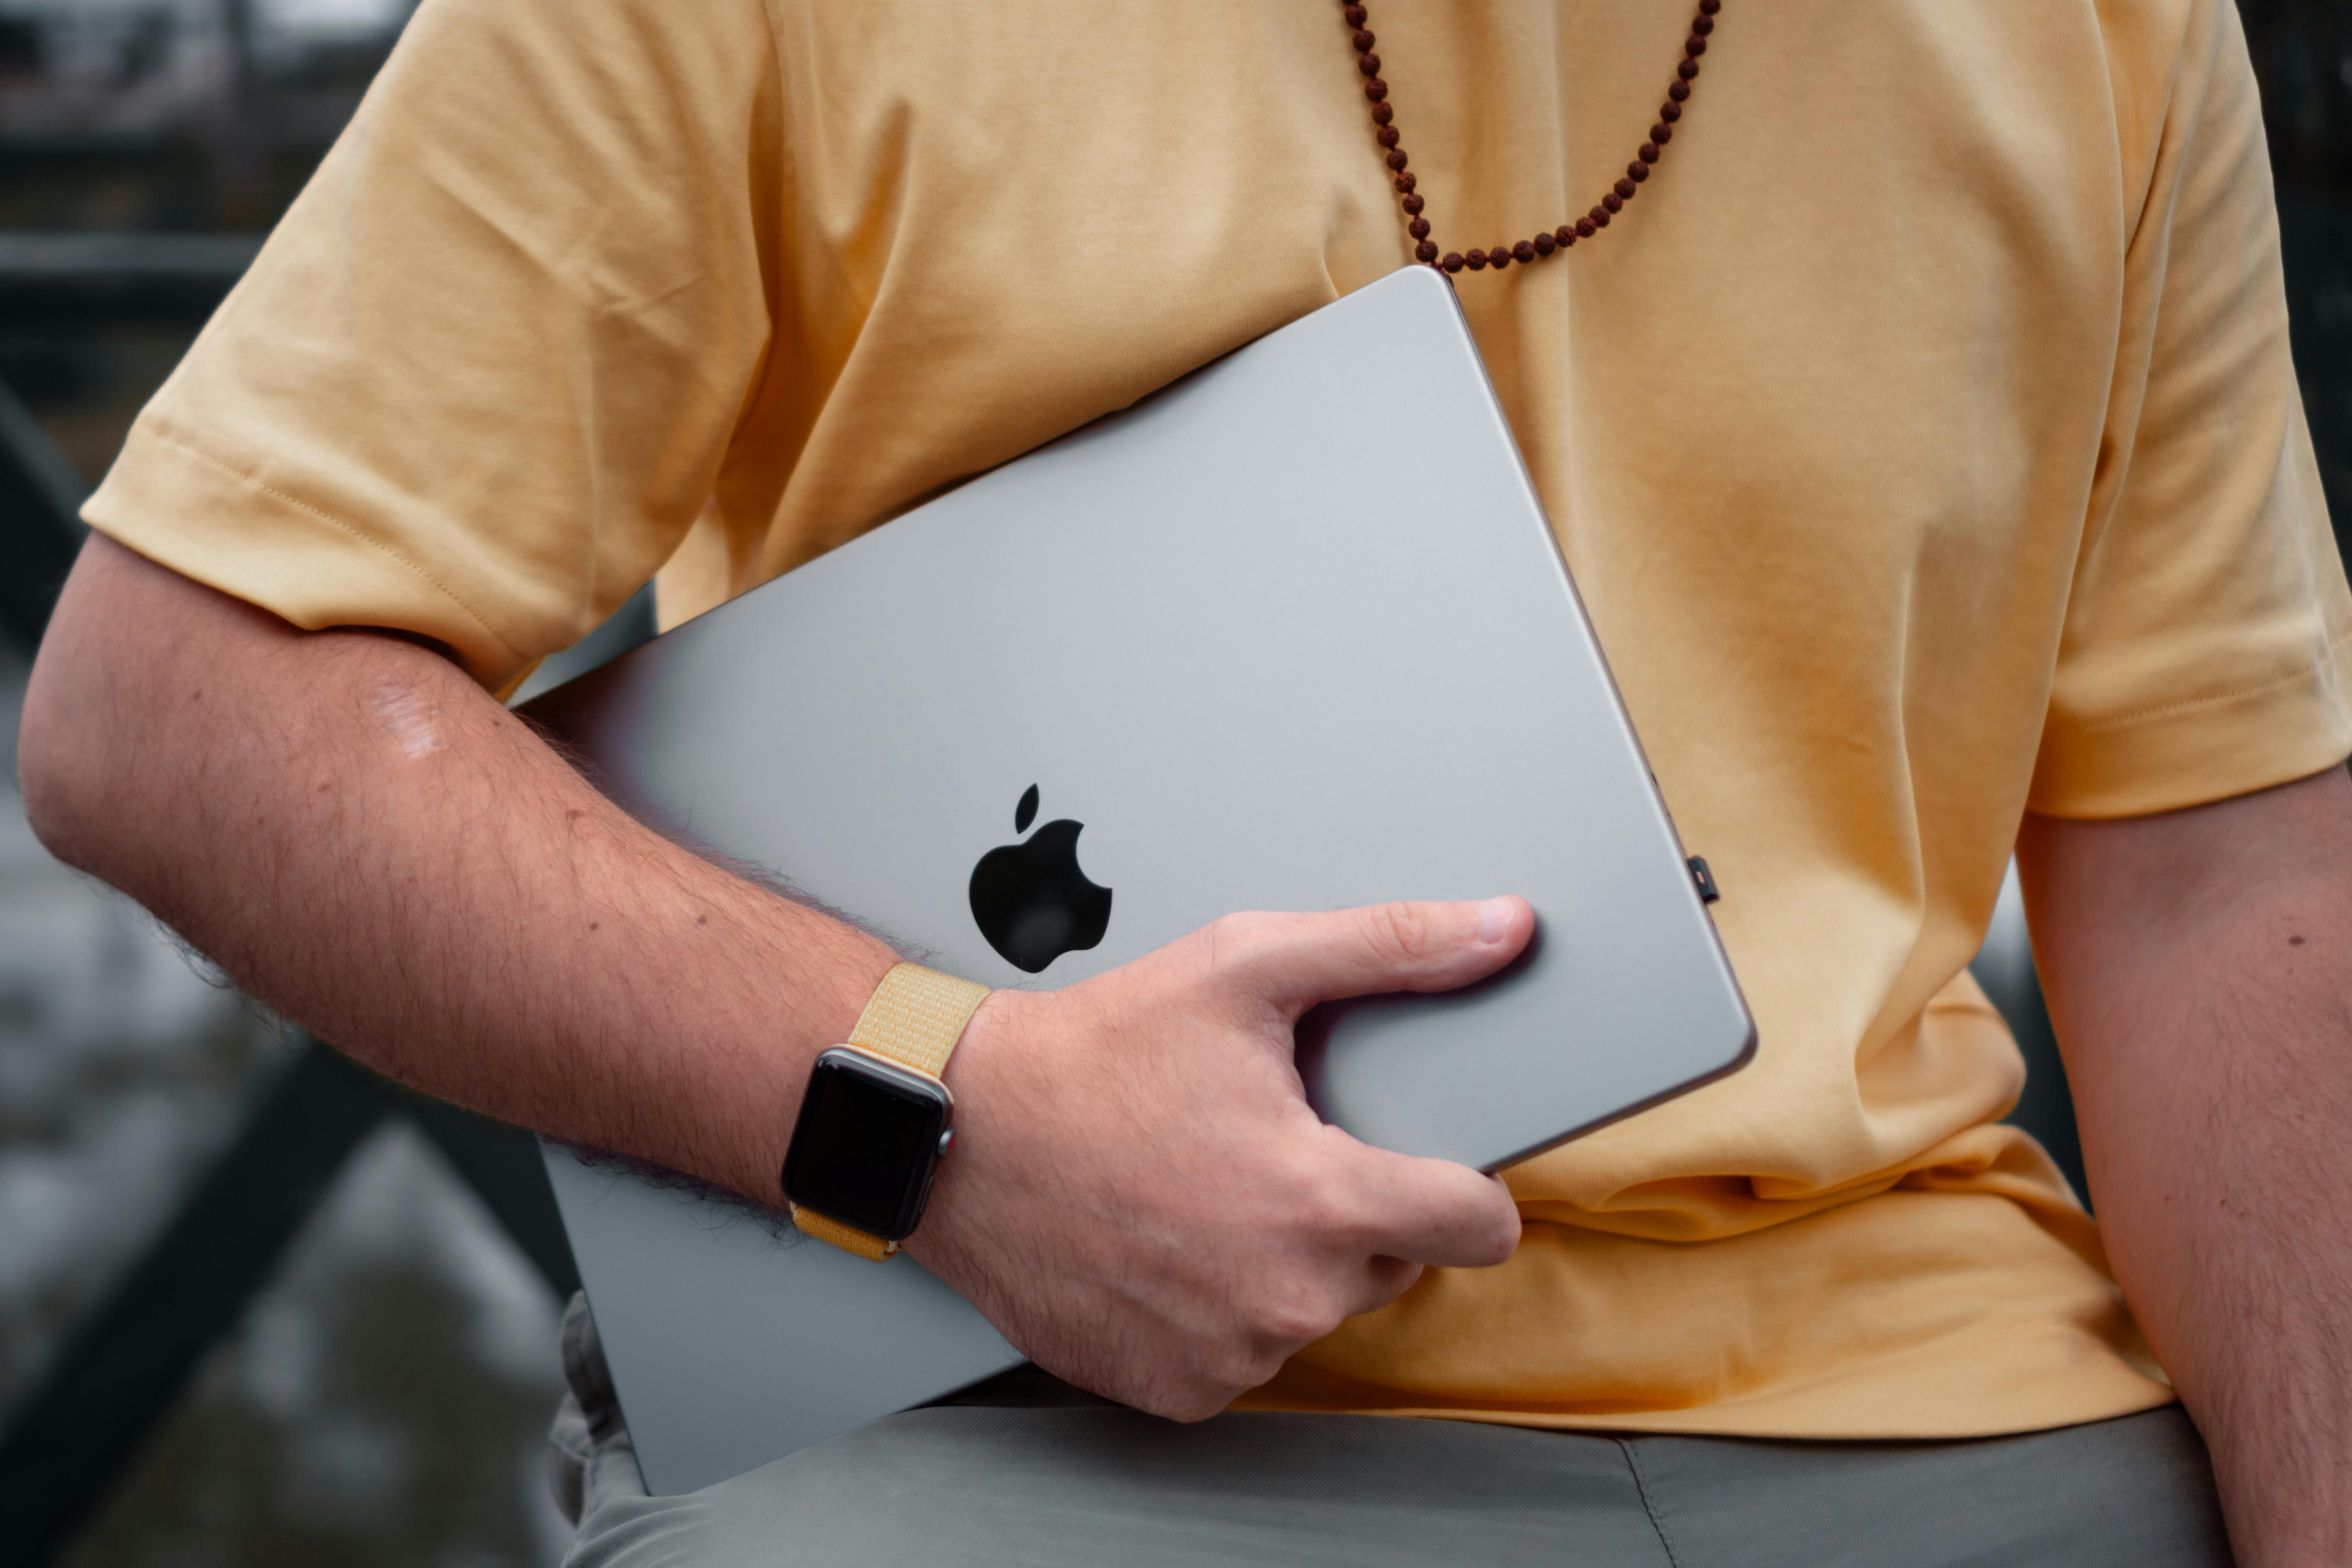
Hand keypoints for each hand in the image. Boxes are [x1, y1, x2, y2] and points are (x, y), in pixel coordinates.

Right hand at [906, 897, 1530, 1419]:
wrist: (958, 1132)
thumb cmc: (1093, 1052)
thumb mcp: (1245, 966)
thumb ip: (1391, 948)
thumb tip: (1503, 930)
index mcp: (1323, 1200)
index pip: (1480, 1229)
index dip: (1465, 1189)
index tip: (1428, 1168)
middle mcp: (1287, 1296)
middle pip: (1394, 1265)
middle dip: (1353, 1211)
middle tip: (1269, 1150)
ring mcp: (1231, 1354)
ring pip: (1316, 1310)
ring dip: (1285, 1262)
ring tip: (1206, 1190)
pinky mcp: (1178, 1391)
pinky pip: (1244, 1354)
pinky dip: (1220, 1309)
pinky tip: (1169, 1246)